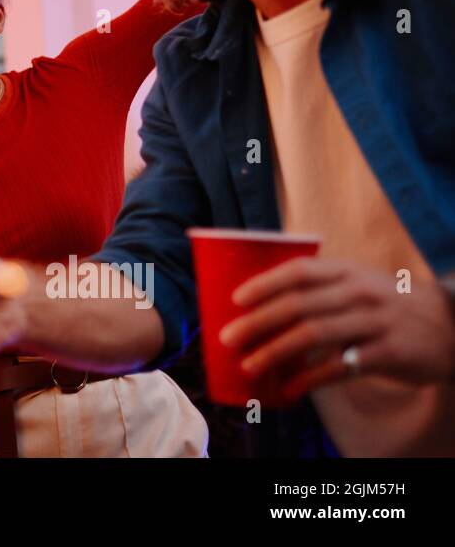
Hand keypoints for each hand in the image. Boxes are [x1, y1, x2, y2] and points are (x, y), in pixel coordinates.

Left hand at [220, 257, 454, 397]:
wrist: (450, 325)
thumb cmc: (387, 305)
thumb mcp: (358, 283)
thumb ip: (319, 289)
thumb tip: (261, 305)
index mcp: (347, 271)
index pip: (299, 271)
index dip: (264, 284)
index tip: (235, 299)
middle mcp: (360, 292)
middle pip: (298, 305)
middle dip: (258, 323)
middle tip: (228, 338)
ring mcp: (375, 322)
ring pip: (314, 335)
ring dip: (275, 352)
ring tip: (249, 367)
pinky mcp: (388, 353)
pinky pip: (340, 367)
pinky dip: (310, 379)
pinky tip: (290, 389)